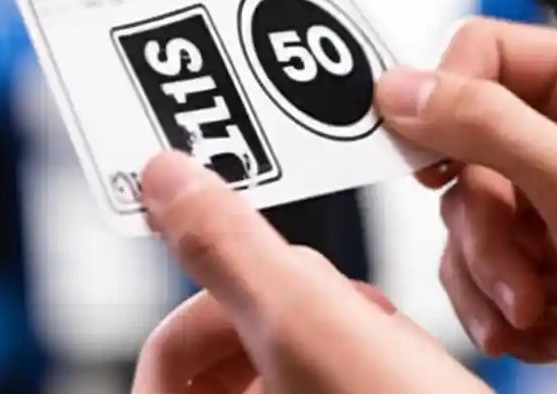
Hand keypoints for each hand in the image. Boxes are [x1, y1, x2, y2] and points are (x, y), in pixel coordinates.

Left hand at [131, 152, 489, 393]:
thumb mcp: (309, 324)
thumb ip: (229, 247)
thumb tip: (163, 182)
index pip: (162, 358)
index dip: (207, 305)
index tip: (251, 277)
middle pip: (222, 357)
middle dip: (280, 310)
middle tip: (323, 304)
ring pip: (283, 361)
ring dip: (328, 323)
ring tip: (370, 325)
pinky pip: (327, 378)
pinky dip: (358, 349)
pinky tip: (394, 347)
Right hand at [376, 18, 556, 393]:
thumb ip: (492, 130)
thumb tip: (407, 89)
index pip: (485, 54)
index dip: (446, 105)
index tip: (430, 161)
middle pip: (465, 147)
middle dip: (481, 225)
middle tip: (512, 265)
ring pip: (465, 213)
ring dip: (488, 273)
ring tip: (532, 311)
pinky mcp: (548, 254)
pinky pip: (477, 262)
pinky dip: (497, 304)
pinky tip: (542, 327)